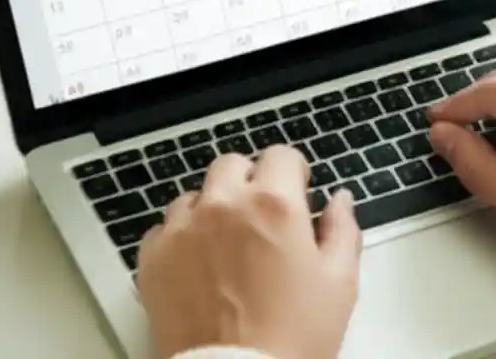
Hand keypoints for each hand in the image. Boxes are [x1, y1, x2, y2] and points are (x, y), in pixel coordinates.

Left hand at [137, 146, 361, 358]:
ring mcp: (182, 230)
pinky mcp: (153, 259)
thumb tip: (340, 201)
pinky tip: (199, 266)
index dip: (293, 174)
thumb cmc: (292, 339)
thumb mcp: (340, 284)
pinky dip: (182, 238)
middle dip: (250, 183)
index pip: (281, 155)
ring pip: (196, 195)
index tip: (296, 195)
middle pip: (233, 165)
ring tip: (228, 246)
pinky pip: (164, 228)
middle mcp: (224, 205)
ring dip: (213, 209)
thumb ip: (342, 230)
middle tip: (263, 219)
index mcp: (275, 204)